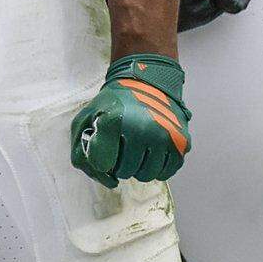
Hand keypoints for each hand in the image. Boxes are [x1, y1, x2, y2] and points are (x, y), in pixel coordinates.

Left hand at [70, 55, 189, 186]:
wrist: (147, 82)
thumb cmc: (115, 102)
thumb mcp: (87, 118)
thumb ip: (82, 151)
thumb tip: (105, 179)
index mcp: (114, 121)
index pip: (102, 164)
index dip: (101, 161)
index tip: (104, 152)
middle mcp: (141, 129)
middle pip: (125, 172)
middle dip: (120, 165)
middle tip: (122, 150)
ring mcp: (163, 136)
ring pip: (147, 175)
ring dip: (139, 169)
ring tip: (137, 153)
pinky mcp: (180, 141)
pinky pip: (166, 172)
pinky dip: (157, 168)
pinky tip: (151, 155)